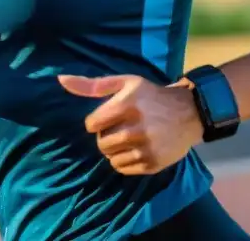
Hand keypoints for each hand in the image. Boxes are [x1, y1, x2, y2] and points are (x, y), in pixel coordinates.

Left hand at [58, 74, 203, 175]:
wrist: (188, 112)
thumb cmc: (150, 95)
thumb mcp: (124, 82)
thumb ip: (92, 84)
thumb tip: (61, 80)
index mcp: (127, 105)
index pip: (91, 124)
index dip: (96, 121)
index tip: (108, 117)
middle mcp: (136, 128)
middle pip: (100, 143)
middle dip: (105, 136)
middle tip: (118, 128)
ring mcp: (146, 148)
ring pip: (110, 158)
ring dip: (114, 150)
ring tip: (127, 139)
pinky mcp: (153, 164)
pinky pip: (123, 169)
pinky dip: (124, 161)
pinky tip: (135, 149)